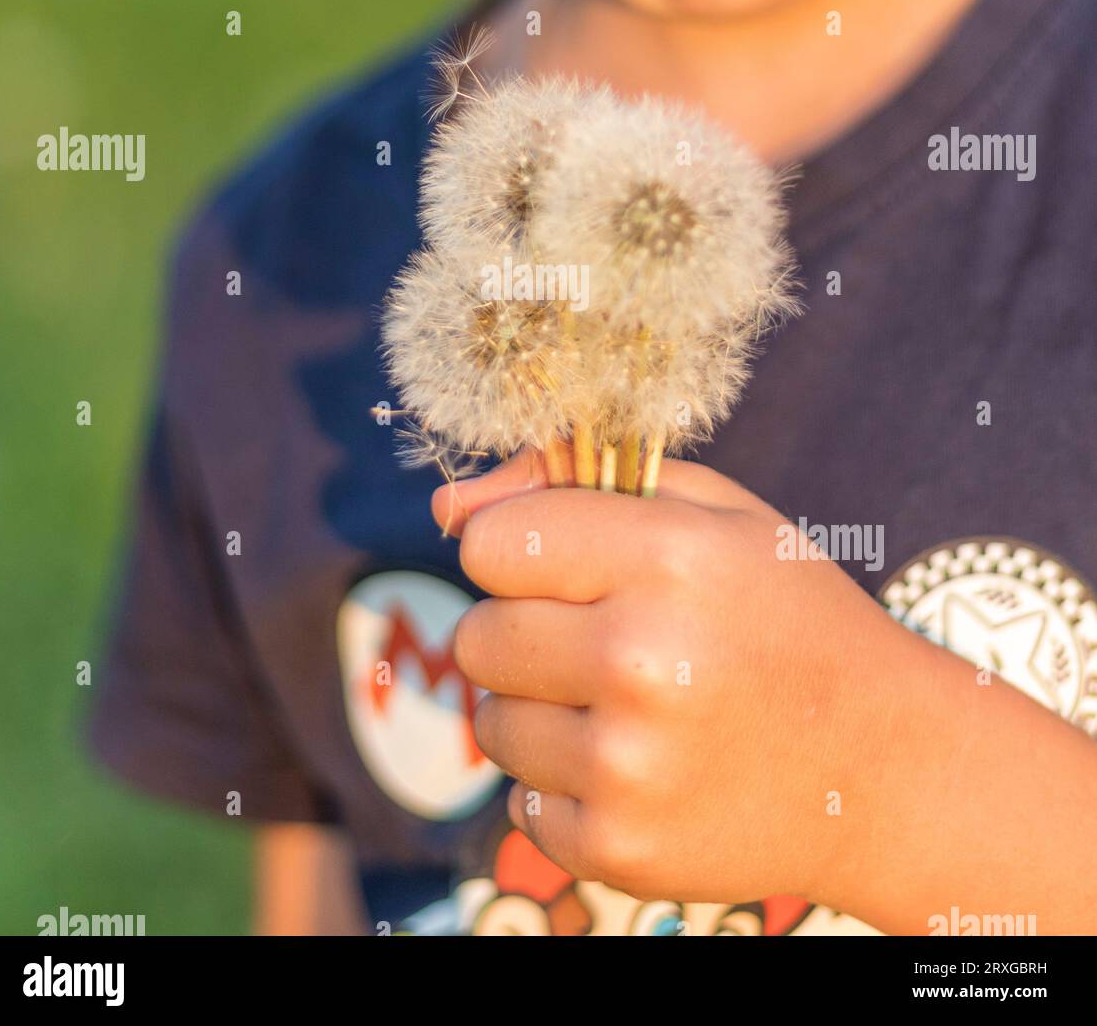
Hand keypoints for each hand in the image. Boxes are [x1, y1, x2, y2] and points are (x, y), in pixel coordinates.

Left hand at [432, 451, 909, 908]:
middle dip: (523, 632)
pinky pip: (522, 803)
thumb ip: (574, 483)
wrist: (885, 767)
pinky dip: (567, 787)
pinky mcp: (622, 848)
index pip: (489, 545)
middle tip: (602, 642)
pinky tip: (640, 768)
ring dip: (540, 712)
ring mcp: (630, 764)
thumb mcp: (712, 515)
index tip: (564, 568)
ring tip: (628, 709)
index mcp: (668, 557)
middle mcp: (643, 659)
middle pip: (478, 635)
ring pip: (490, 722)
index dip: (520, 554)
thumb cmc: (785, 616)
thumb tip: (446, 507)